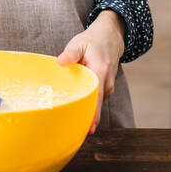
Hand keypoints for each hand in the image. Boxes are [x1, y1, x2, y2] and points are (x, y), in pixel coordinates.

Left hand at [56, 11, 124, 134]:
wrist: (110, 38)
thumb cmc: (92, 41)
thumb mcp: (79, 42)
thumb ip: (70, 53)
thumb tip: (60, 62)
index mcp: (101, 70)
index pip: (97, 95)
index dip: (94, 113)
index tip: (90, 128)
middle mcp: (107, 82)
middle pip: (97, 105)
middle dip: (87, 119)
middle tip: (73, 133)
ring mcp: (108, 87)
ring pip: (96, 104)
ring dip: (86, 112)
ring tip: (70, 124)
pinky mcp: (105, 89)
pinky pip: (96, 101)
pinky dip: (87, 106)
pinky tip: (76, 112)